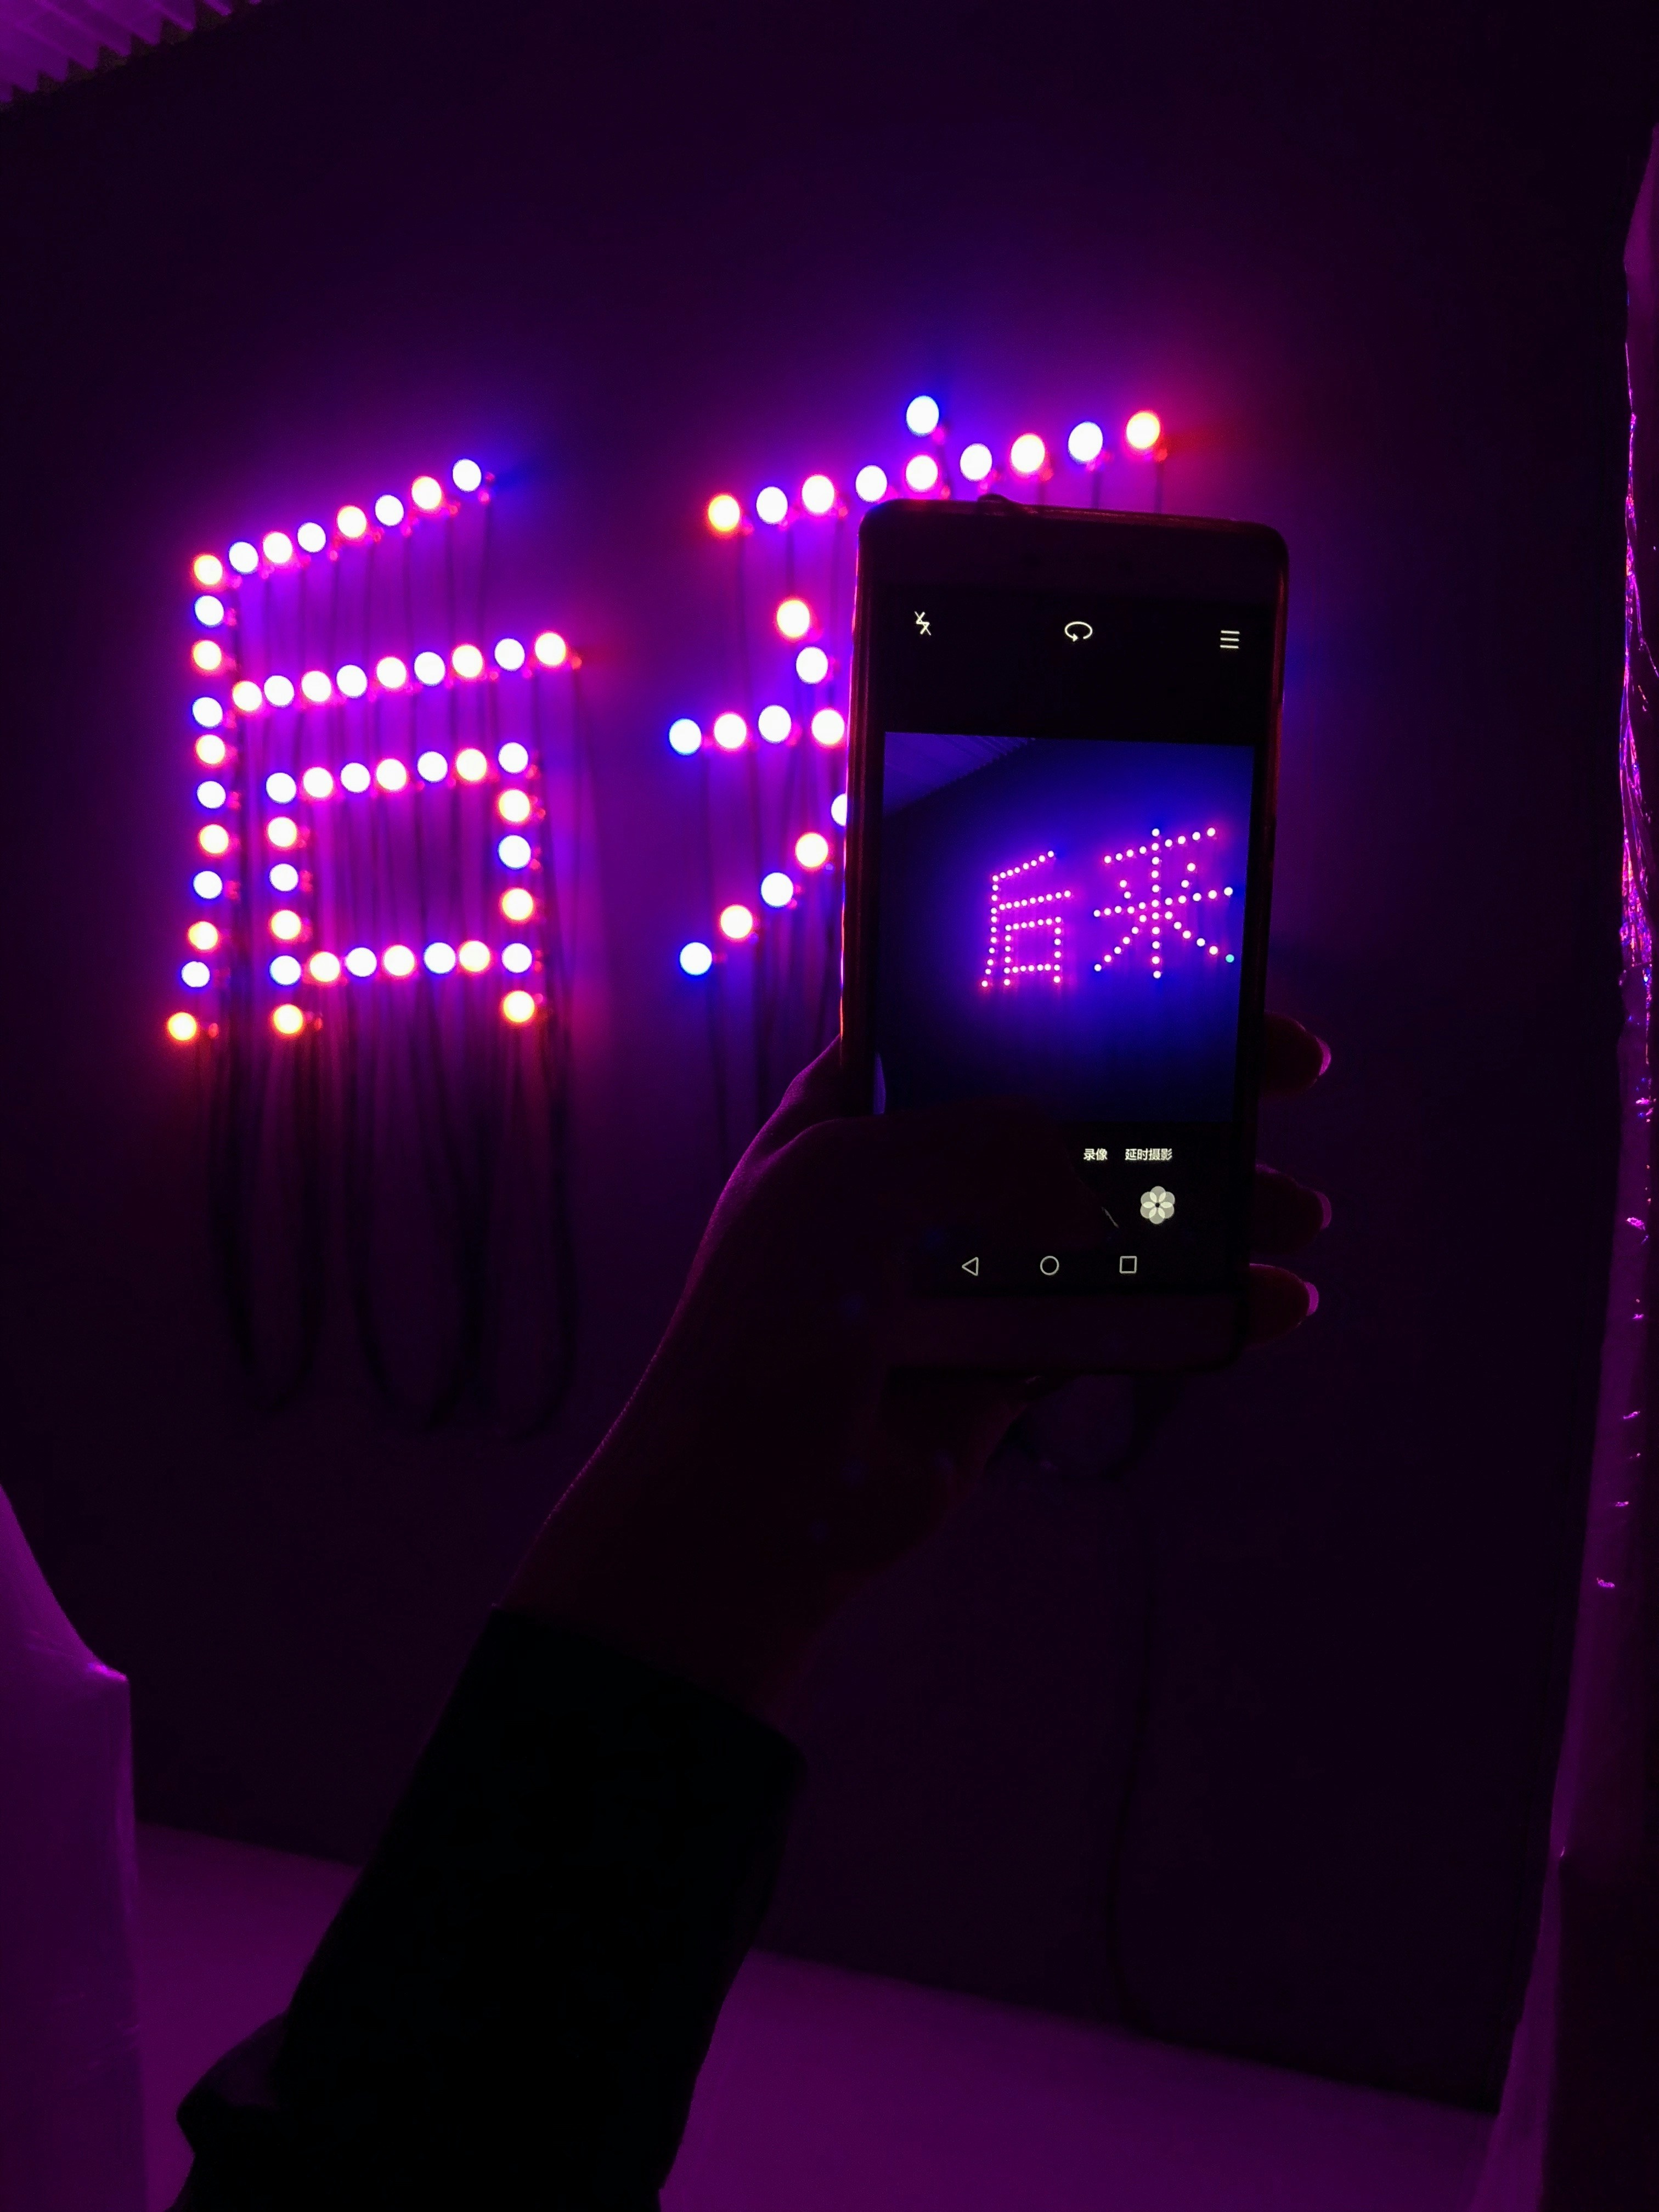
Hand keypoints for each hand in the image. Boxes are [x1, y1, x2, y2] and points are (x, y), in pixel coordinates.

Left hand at [505, 1018, 1328, 1717]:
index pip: (990, 1015)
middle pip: (1080, 1102)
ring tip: (1298, 1211)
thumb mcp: (846, 1182)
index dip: (1087, 989)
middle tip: (1286, 1072)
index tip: (1187, 978)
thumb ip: (974, 1142)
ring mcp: (975, 1261)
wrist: (752, 1505)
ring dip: (1220, 1202)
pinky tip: (1273, 1300)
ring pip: (1122, 1208)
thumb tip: (1085, 1187)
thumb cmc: (768, 1324)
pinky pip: (1130, 1309)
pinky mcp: (1016, 1348)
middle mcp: (923, 1171)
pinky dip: (1208, 1303)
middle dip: (1190, 1088)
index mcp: (862, 1102)